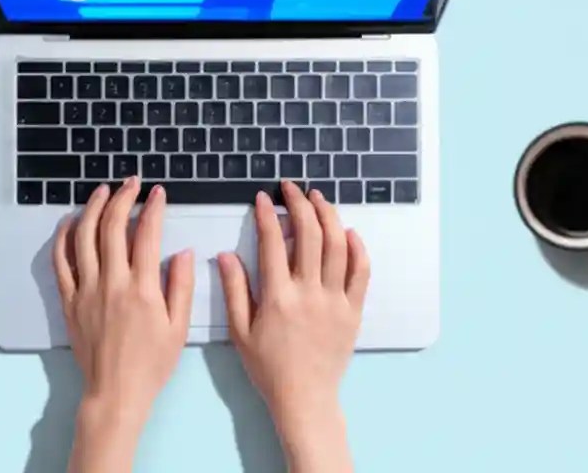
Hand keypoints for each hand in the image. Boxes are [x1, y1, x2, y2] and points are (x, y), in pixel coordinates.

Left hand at [53, 177, 193, 472]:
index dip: (153, 208)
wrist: (115, 392)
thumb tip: (182, 252)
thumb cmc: (151, 364)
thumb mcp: (179, 327)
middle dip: (123, 198)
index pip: (147, 234)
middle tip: (131, 183)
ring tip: (102, 191)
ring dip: (93, 208)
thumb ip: (181, 286)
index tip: (158, 194)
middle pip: (112, 227)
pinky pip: (61, 262)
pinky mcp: (70, 301)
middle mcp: (112, 283)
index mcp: (142, 289)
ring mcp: (86, 290)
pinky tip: (71, 222)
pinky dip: (64, 237)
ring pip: (84, 237)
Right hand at [218, 181, 369, 472]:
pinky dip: (357, 247)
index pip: (272, 243)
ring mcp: (335, 300)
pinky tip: (348, 232)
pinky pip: (361, 271)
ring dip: (328, 216)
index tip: (263, 198)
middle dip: (299, 204)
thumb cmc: (268, 367)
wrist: (305, 398)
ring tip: (318, 199)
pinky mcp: (353, 310)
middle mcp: (309, 293)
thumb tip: (226, 255)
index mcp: (278, 297)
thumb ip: (234, 290)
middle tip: (292, 188)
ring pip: (337, 246)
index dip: (267, 215)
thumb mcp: (240, 331)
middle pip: (309, 235)